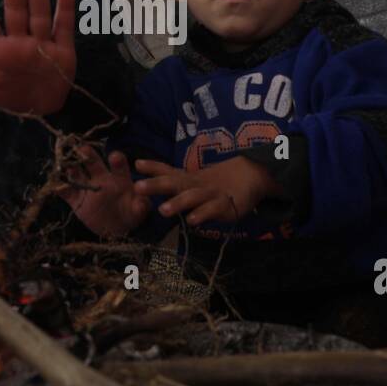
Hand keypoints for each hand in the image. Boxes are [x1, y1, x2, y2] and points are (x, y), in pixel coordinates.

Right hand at [60, 148, 149, 238]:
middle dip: (89, 155)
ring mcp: (88, 188)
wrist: (116, 229)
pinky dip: (60, 188)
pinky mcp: (77, 201)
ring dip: (72, 168)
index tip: (115, 156)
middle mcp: (102, 179)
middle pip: (94, 163)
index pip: (118, 166)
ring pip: (77, 174)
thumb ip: (141, 206)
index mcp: (119, 179)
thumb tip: (144, 202)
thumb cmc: (130, 214)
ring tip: (66, 165)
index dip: (117, 160)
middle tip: (83, 149)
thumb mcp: (138, 211)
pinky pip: (67, 193)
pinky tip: (56, 185)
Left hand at [134, 157, 279, 226]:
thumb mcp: (191, 180)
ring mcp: (210, 194)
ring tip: (162, 210)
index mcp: (186, 178)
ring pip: (192, 197)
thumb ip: (170, 179)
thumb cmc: (214, 183)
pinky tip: (191, 220)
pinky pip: (212, 210)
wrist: (250, 175)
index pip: (167, 170)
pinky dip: (202, 215)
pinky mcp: (225, 205)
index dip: (152, 167)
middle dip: (156, 185)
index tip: (136, 164)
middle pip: (174, 183)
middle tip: (137, 187)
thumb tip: (143, 178)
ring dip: (177, 203)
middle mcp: (195, 184)